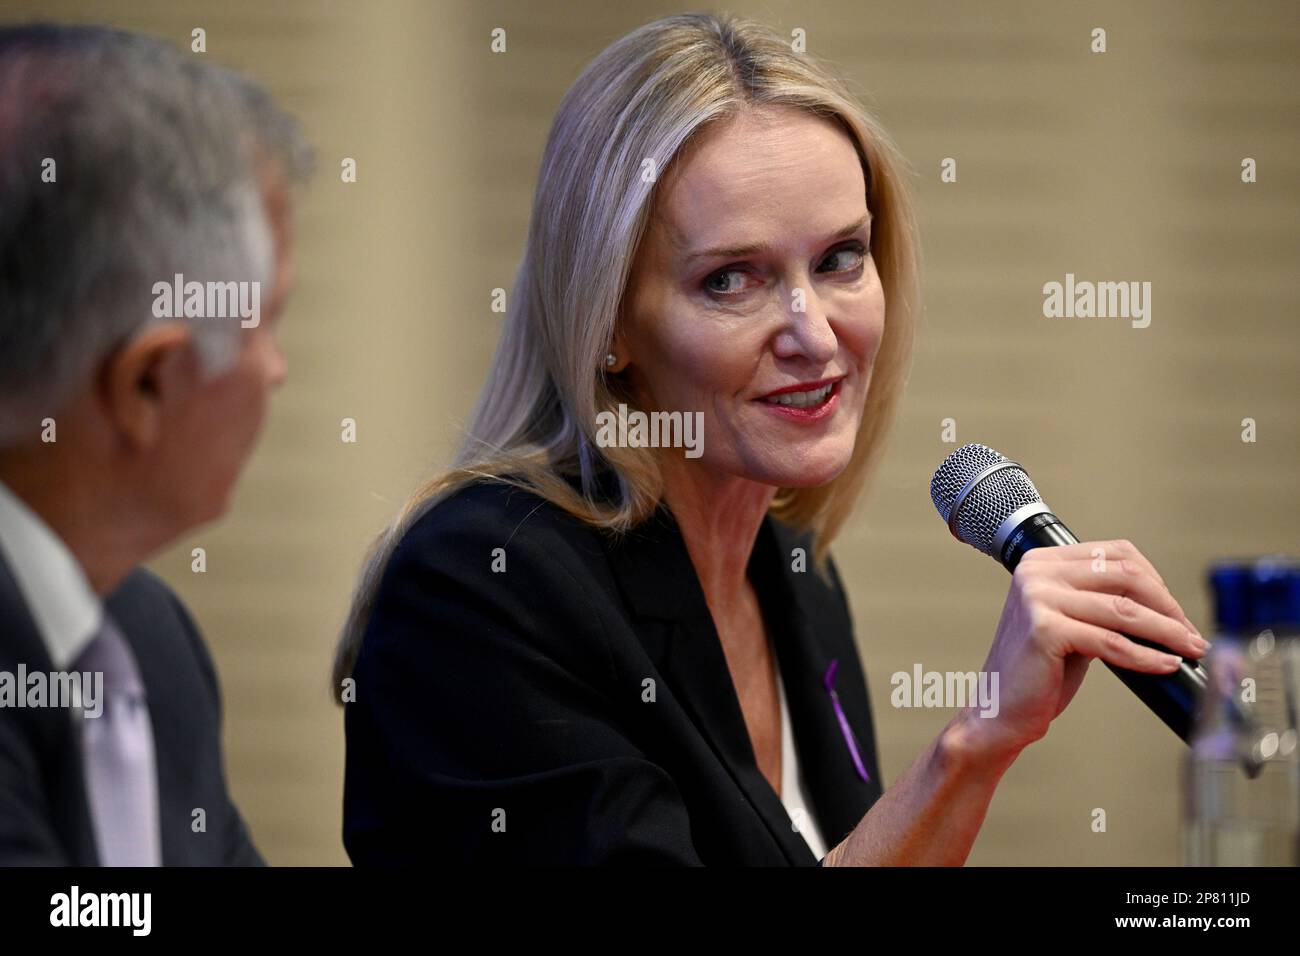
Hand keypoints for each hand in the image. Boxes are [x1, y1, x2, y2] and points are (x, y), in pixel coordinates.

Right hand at [953, 538, 1207, 765]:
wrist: (999, 709)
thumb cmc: (1038, 670)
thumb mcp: (1071, 622)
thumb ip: (1101, 602)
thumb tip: (1164, 605)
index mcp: (1041, 561)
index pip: (1114, 553)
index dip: (1155, 580)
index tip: (1175, 610)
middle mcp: (1036, 572)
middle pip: (1124, 574)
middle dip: (1167, 606)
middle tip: (1190, 633)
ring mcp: (1038, 597)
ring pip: (1124, 610)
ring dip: (1166, 632)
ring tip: (1190, 648)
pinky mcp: (1044, 630)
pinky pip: (1111, 642)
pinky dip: (1146, 656)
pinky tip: (1165, 665)